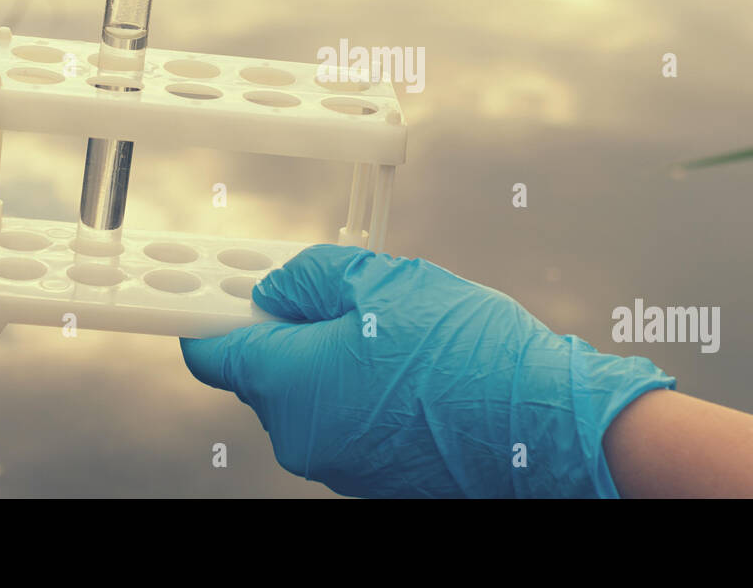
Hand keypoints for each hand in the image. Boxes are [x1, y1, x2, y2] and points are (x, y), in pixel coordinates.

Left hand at [180, 244, 673, 497]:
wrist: (545, 426)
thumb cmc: (467, 354)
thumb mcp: (380, 280)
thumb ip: (312, 277)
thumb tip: (277, 287)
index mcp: (288, 386)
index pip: (210, 350)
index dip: (207, 307)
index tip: (212, 282)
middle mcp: (302, 437)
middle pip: (266, 370)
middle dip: (289, 324)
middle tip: (333, 286)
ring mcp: (341, 464)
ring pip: (314, 393)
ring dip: (335, 354)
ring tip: (395, 323)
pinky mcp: (378, 474)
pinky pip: (351, 419)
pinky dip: (364, 387)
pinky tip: (413, 360)